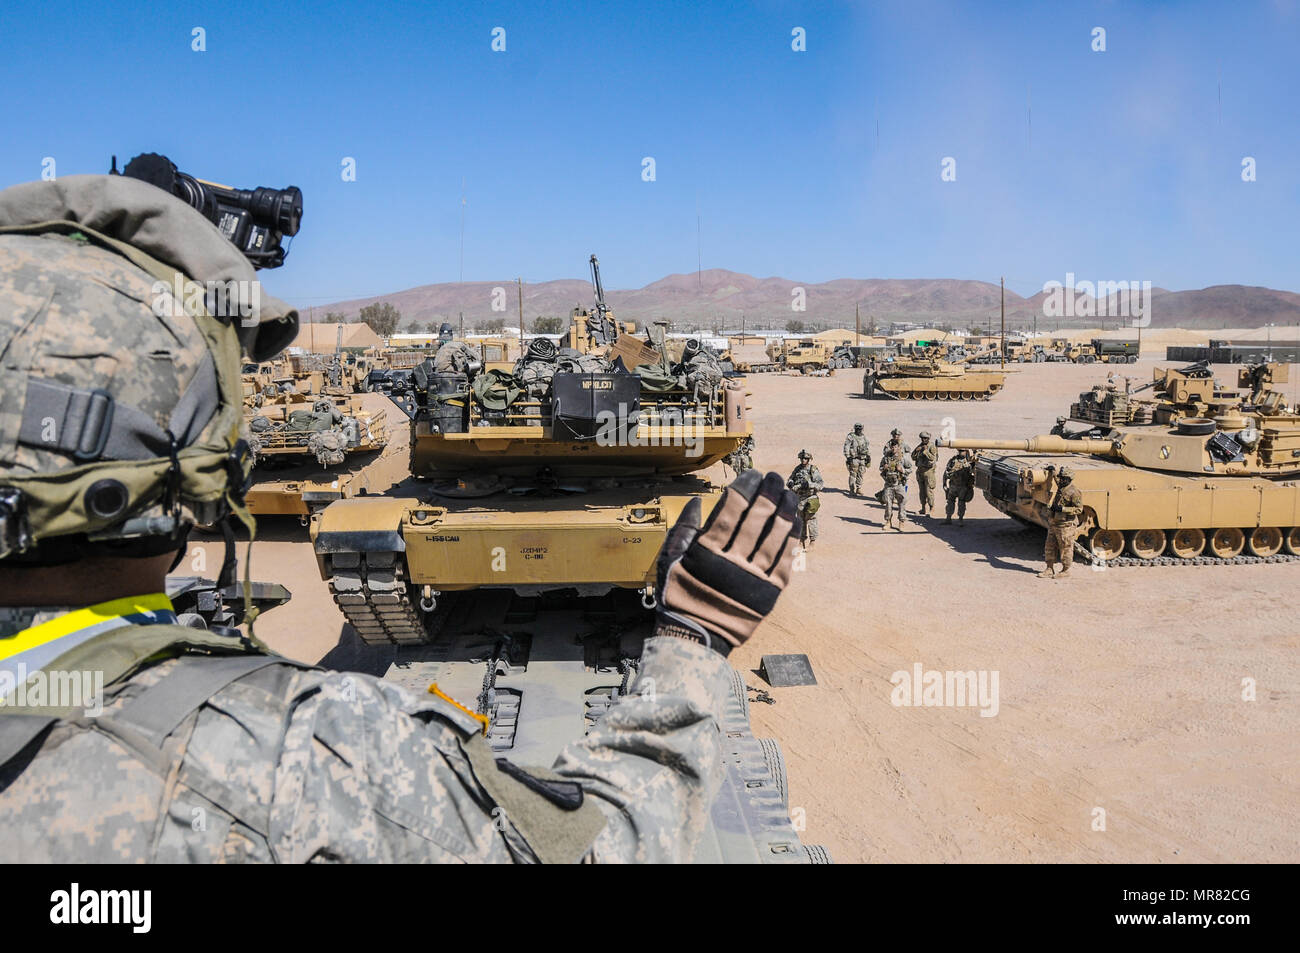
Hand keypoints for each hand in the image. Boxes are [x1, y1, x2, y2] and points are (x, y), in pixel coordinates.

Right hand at [653, 470, 800, 655]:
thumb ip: (683, 530)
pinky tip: (794, 524)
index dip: (745, 487)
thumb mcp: (670, 560)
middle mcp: (733, 561)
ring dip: (785, 512)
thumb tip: (698, 502)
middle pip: (757, 518)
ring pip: (775, 537)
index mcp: (708, 550)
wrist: (695, 635)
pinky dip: (791, 540)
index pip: (732, 509)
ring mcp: (753, 578)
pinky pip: (785, 561)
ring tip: (789, 494)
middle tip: (775, 477)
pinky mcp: (768, 593)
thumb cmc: (679, 594)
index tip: (753, 474)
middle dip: (768, 493)